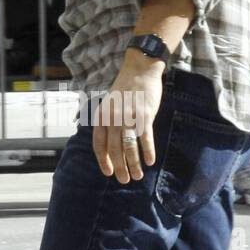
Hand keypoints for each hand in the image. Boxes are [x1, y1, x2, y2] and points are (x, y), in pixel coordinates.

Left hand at [92, 54, 164, 182]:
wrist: (140, 70)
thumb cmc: (125, 89)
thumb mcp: (109, 104)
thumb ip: (108, 123)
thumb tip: (110, 145)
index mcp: (102, 117)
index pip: (99, 145)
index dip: (104, 161)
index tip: (109, 173)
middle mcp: (113, 119)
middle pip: (114, 150)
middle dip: (120, 168)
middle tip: (125, 180)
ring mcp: (128, 117)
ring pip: (129, 147)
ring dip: (134, 164)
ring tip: (138, 176)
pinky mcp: (144, 115)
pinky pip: (145, 138)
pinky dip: (148, 152)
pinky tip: (150, 161)